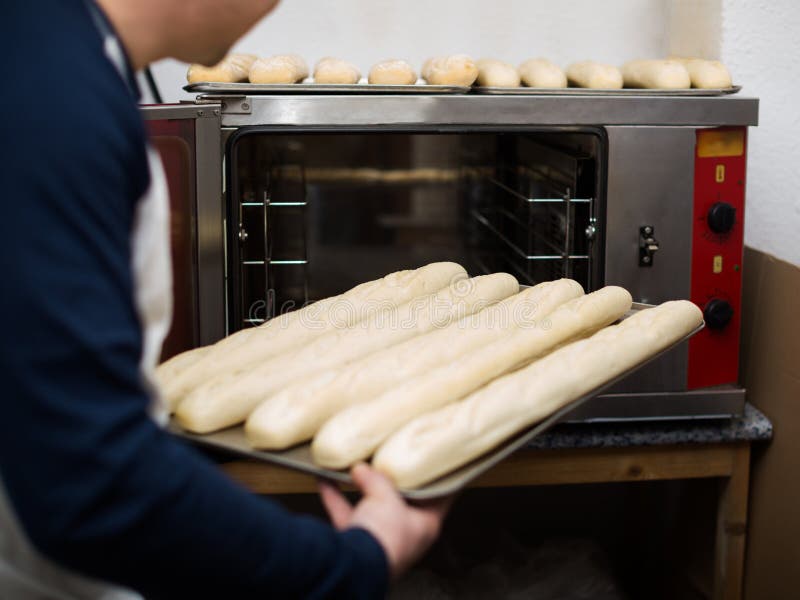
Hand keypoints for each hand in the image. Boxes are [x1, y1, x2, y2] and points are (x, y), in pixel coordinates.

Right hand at [319, 463, 451, 578]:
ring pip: (371, 507)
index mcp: (425, 525)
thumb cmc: (384, 537)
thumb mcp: (387, 497)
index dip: (438, 478)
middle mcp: (404, 533)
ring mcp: (379, 539)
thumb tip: (363, 469)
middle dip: (392, 480)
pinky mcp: (355, 543)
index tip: (435, 462)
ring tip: (354, 466)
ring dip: (360, 487)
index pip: (441, 497)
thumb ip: (377, 479)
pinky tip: (325, 479)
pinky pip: (345, 514)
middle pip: (401, 500)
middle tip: (390, 457)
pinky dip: (335, 497)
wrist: (354, 567)